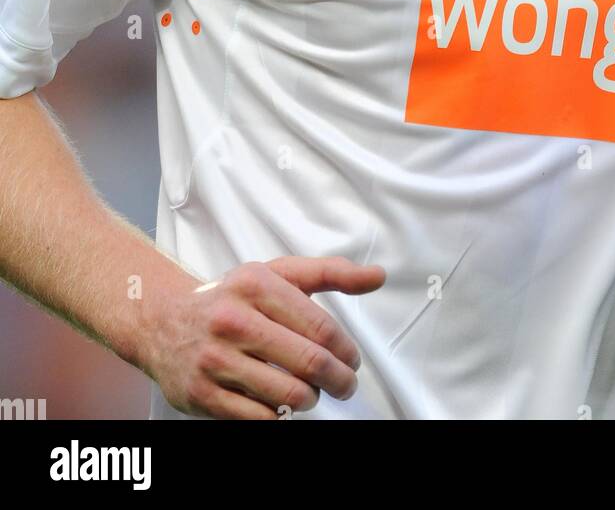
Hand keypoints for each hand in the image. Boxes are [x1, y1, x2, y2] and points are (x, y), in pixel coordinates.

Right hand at [144, 255, 385, 418]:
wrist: (162, 322)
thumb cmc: (230, 298)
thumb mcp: (275, 274)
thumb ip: (329, 273)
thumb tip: (376, 276)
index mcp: (255, 284)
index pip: (320, 326)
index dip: (346, 350)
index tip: (352, 360)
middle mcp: (233, 319)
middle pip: (309, 363)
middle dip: (338, 380)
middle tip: (344, 384)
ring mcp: (216, 359)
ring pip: (288, 395)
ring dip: (311, 399)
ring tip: (311, 391)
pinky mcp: (203, 394)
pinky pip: (260, 420)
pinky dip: (280, 417)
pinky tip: (282, 404)